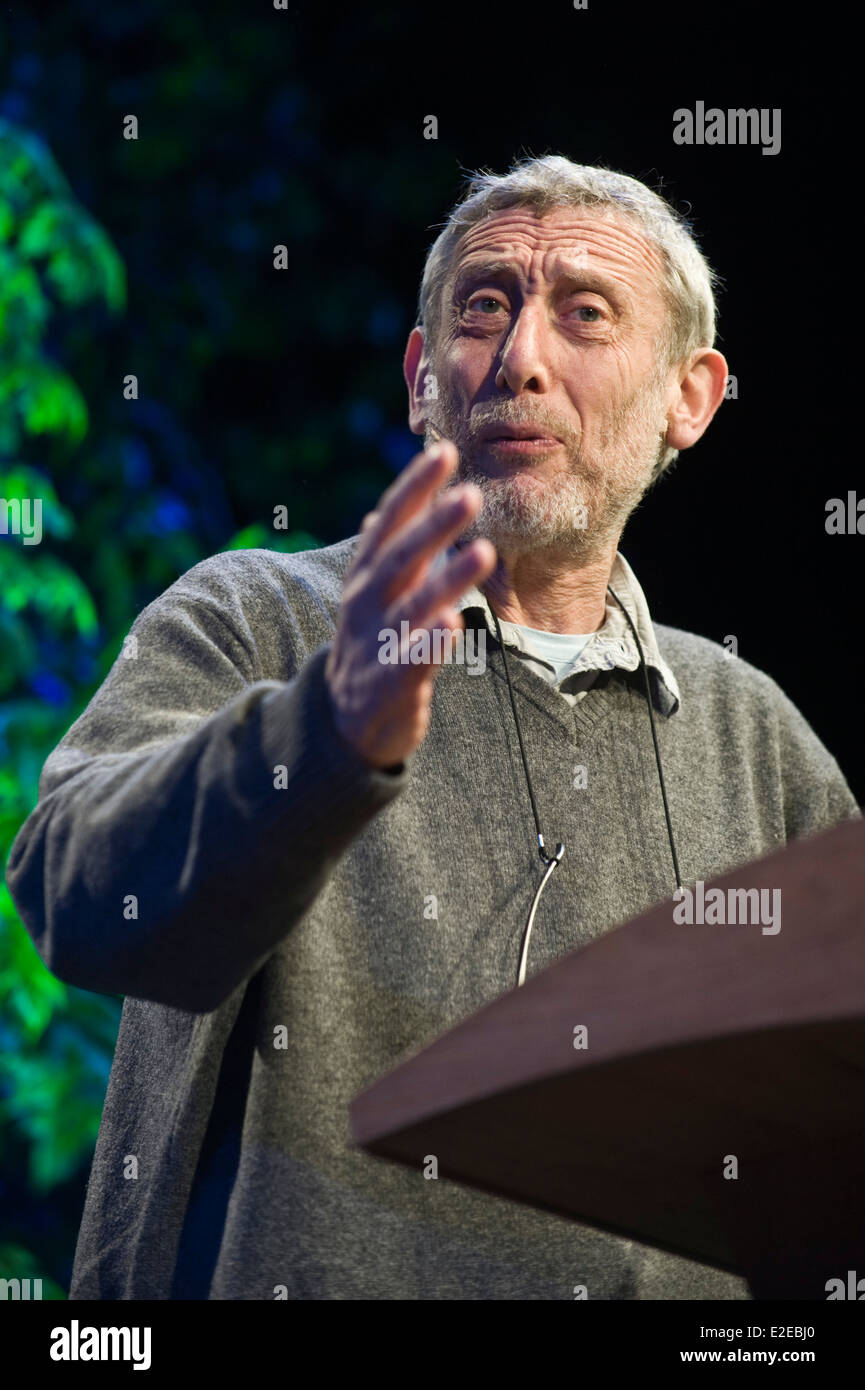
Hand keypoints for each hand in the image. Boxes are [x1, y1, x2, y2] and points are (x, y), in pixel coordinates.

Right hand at [324, 441, 495, 768]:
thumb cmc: (369, 649)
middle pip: (401, 557)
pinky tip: (454, 623)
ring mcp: (376, 643)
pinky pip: (412, 661)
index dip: (414, 487)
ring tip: (482, 550)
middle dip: (434, 524)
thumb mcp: (369, 598)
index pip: (389, 522)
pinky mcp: (388, 685)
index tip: (445, 452)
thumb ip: (383, 556)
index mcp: (365, 577)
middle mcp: (366, 604)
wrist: (343, 724)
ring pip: (413, 605)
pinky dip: (431, 643)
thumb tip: (382, 513)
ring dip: (447, 578)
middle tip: (470, 493)